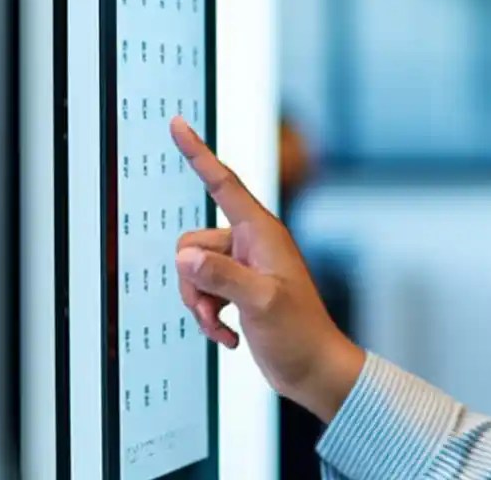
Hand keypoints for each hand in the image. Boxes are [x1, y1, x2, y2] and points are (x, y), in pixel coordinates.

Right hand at [169, 116, 364, 421]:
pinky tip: (230, 339)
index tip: (177, 122)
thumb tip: (184, 257)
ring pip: (190, 271)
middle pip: (191, 244)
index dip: (198, 152)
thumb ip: (222, 276)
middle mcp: (251, 243)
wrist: (313, 369)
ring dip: (200, 305)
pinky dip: (208, 319)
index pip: (223, 183)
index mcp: (262, 232)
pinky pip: (200, 292)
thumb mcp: (260, 303)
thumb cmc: (298, 334)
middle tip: (216, 312)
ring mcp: (243, 267)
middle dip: (192, 282)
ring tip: (225, 329)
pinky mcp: (237, 289)